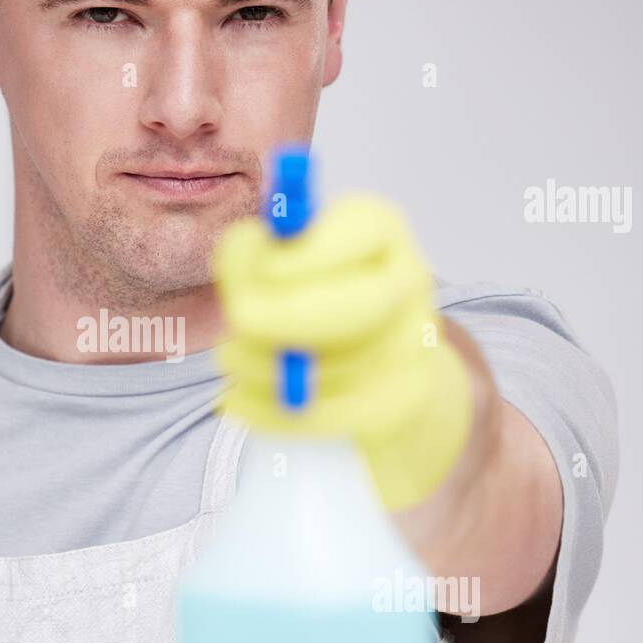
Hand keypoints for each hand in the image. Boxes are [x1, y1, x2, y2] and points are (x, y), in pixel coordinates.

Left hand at [212, 192, 476, 513]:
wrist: (372, 359)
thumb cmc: (305, 292)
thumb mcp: (275, 260)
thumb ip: (251, 254)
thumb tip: (239, 256)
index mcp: (379, 229)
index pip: (364, 230)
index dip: (309, 255)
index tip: (263, 269)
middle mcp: (408, 281)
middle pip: (366, 304)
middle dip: (289, 314)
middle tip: (237, 317)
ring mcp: (411, 346)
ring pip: (337, 364)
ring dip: (265, 365)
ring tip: (231, 357)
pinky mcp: (395, 402)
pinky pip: (331, 414)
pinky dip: (272, 410)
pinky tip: (237, 399)